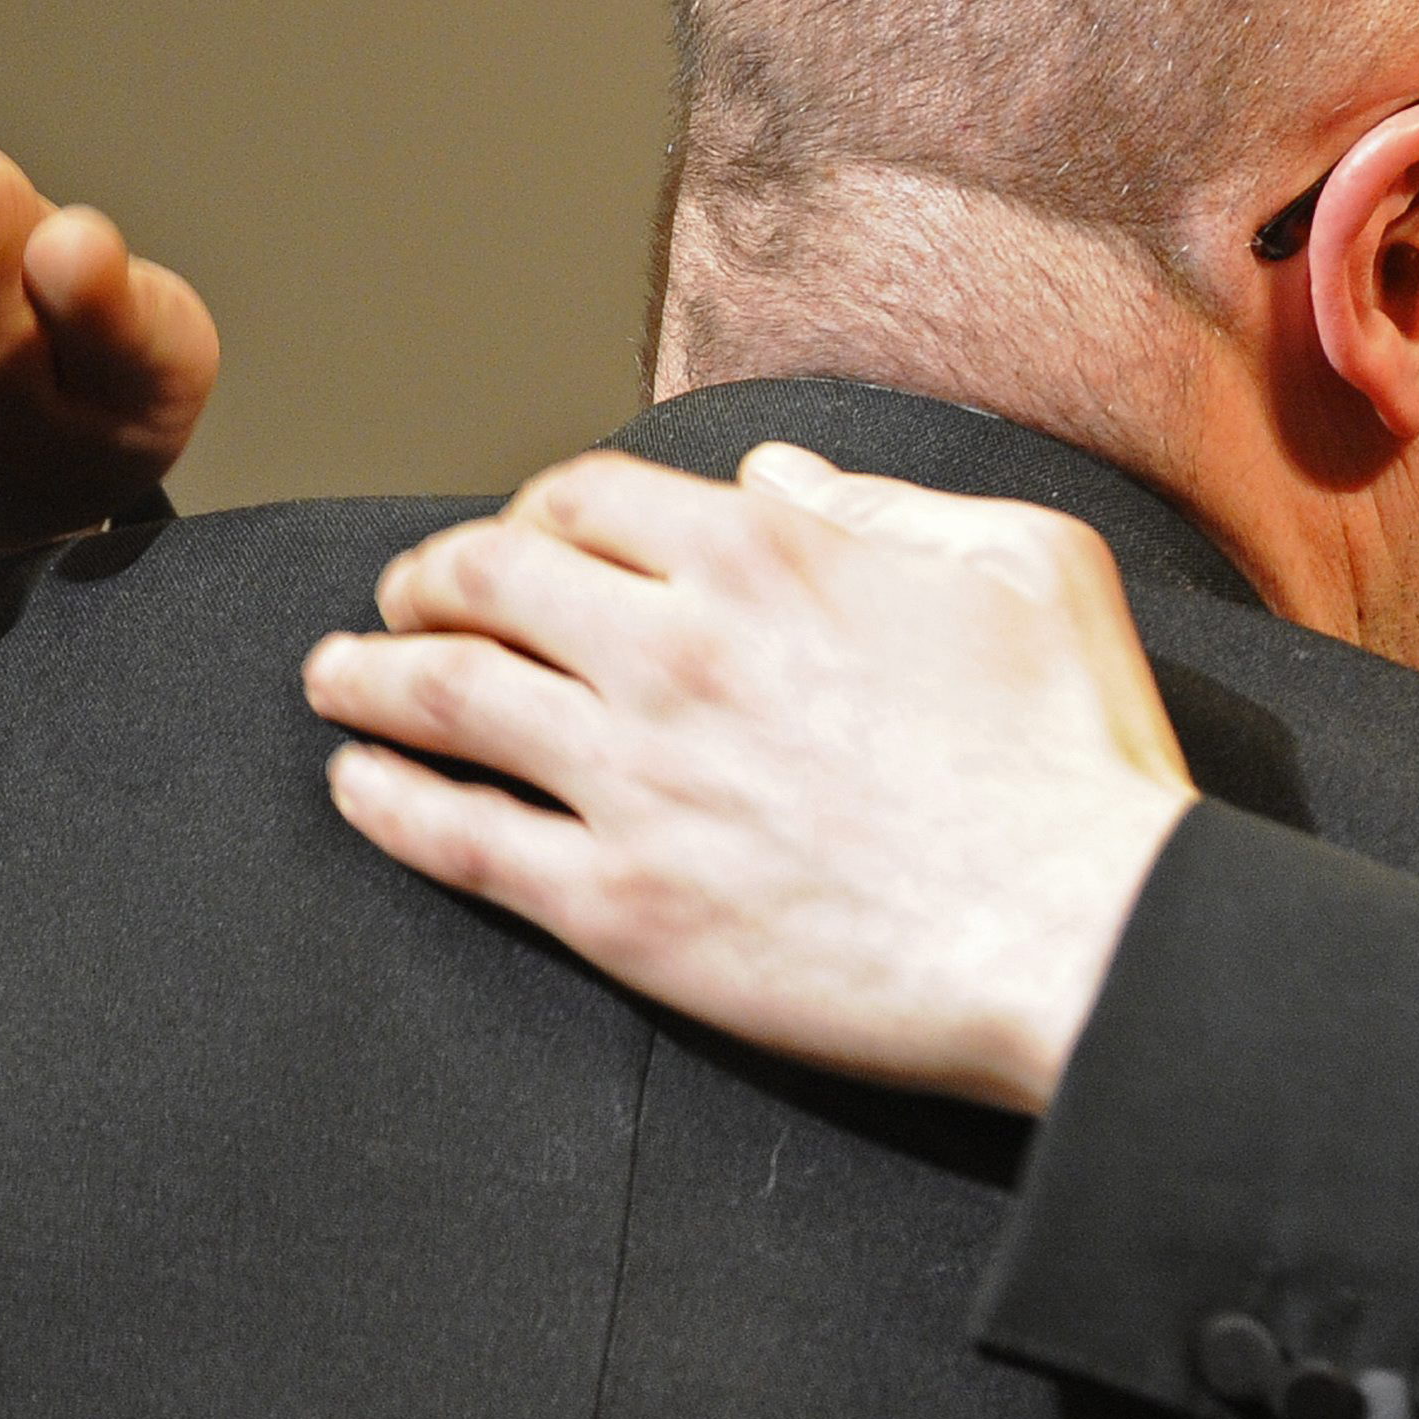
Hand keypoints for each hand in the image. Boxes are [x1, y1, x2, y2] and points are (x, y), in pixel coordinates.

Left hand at [302, 443, 1197, 1115]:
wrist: (1081, 938)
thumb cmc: (1076, 760)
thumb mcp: (1031, 567)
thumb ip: (889, 505)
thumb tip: (775, 480)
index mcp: (770, 554)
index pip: (588, 496)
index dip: (541, 509)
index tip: (527, 536)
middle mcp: (677, 649)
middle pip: (487, 579)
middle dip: (427, 578)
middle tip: (405, 597)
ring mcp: (635, 782)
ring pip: (445, 697)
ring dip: (370, 676)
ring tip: (336, 678)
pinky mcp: (621, 906)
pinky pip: (459, 839)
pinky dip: (387, 803)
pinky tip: (360, 788)